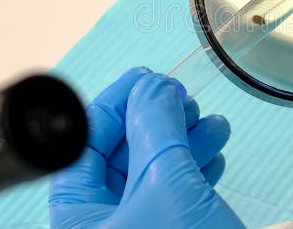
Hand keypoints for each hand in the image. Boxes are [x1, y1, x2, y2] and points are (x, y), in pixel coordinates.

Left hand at [49, 67, 243, 228]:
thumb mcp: (169, 184)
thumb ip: (157, 128)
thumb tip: (153, 89)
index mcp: (78, 221)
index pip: (85, 149)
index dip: (117, 106)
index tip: (145, 78)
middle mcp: (103, 228)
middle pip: (120, 159)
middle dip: (157, 123)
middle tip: (181, 99)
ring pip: (151, 175)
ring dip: (182, 141)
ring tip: (210, 123)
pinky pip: (172, 195)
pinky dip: (193, 167)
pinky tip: (213, 152)